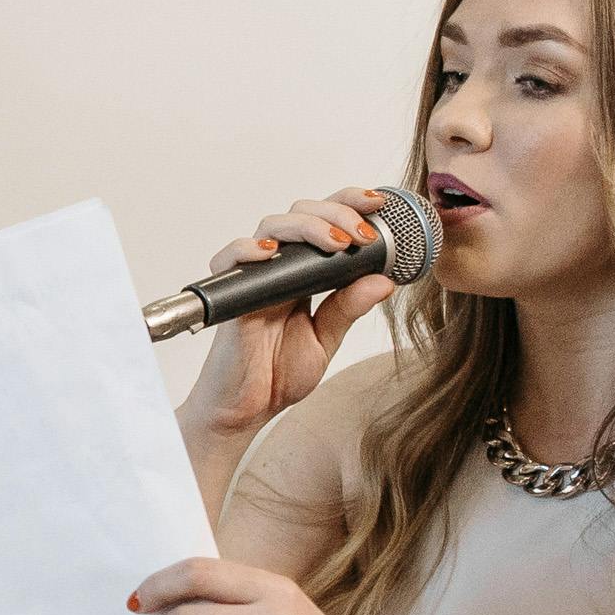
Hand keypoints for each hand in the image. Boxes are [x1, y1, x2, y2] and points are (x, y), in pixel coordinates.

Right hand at [173, 187, 404, 445]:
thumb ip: (349, 308)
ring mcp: (253, 278)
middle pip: (300, 212)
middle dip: (336, 212)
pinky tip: (272, 251)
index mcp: (302, 273)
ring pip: (272, 226)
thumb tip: (385, 280)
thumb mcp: (325, 339)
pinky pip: (229, 259)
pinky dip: (248, 248)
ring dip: (308, 226)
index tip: (378, 205)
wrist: (245, 411)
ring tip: (336, 243)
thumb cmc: (277, 374)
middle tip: (363, 235)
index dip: (348, 204)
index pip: (324, 221)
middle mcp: (277, 268)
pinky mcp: (231, 296)